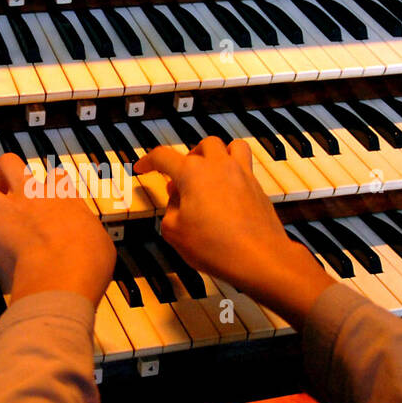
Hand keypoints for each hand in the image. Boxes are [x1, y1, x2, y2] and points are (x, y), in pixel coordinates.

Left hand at [0, 153, 115, 307]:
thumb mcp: (102, 245)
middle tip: (0, 185)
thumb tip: (93, 246)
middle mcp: (33, 196)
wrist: (64, 271)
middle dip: (1, 173)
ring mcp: (8, 210)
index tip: (48, 188)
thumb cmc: (87, 263)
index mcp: (64, 198)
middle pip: (11, 165)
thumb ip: (91, 239)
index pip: (56, 178)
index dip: (51, 182)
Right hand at [134, 136, 331, 323]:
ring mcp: (242, 174)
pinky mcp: (258, 187)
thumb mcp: (174, 232)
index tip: (143, 167)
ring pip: (231, 146)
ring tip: (210, 174)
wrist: (258, 256)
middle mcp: (219, 165)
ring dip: (217, 155)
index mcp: (192, 173)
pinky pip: (245, 167)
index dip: (148, 160)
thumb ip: (170, 211)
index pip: (163, 156)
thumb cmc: (214, 246)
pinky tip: (227, 193)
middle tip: (181, 181)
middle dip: (188, 158)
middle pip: (202, 146)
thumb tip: (178, 202)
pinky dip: (234, 172)